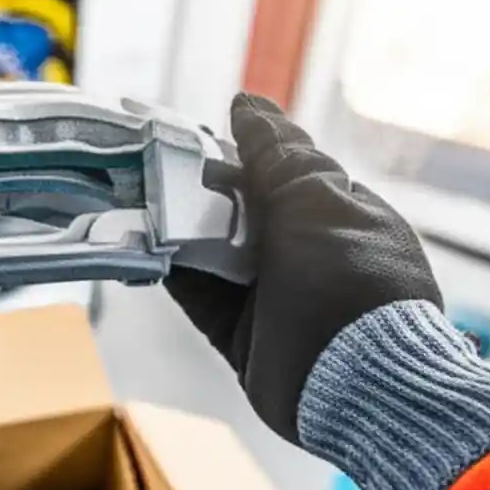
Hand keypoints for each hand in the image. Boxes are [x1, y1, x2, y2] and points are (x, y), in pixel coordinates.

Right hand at [163, 93, 442, 441]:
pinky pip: (197, 295)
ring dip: (175, 226)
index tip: (186, 133)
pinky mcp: (241, 335)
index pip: (280, 169)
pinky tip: (137, 244)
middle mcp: (305, 252)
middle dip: (196, 188)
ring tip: (130, 197)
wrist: (359, 385)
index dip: (235, 150)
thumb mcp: (317, 199)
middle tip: (145, 163)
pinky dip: (168, 270)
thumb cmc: (350, 279)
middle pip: (240, 209)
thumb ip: (277, 153)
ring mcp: (273, 295)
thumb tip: (247, 104)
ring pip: (212, 250)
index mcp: (339, 213)